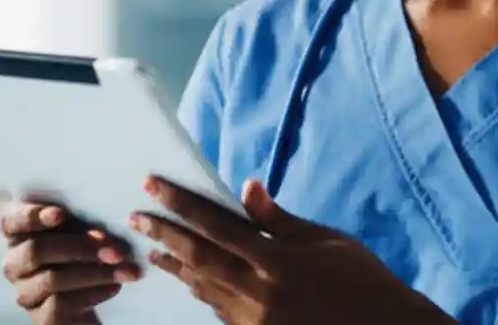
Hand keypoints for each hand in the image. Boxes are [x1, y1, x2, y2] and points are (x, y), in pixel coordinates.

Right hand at [0, 197, 142, 323]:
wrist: (88, 296)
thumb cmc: (82, 251)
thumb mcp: (80, 230)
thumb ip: (80, 217)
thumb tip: (104, 209)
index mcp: (17, 234)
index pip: (11, 221)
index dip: (32, 216)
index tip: (61, 214)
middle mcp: (14, 263)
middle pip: (36, 251)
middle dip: (78, 247)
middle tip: (114, 249)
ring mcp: (25, 292)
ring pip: (53, 279)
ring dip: (94, 272)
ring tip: (124, 269)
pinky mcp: (40, 317)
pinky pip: (61, 304)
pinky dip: (93, 293)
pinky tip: (115, 286)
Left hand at [130, 177, 454, 324]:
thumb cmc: (362, 281)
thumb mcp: (327, 243)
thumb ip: (279, 220)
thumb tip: (247, 186)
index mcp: (278, 260)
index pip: (217, 225)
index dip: (181, 204)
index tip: (152, 185)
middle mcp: (260, 293)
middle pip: (199, 257)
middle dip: (164, 234)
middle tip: (135, 217)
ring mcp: (256, 321)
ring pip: (205, 288)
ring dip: (177, 267)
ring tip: (154, 250)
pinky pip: (221, 312)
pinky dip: (203, 293)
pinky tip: (192, 281)